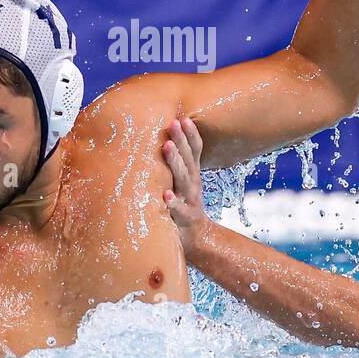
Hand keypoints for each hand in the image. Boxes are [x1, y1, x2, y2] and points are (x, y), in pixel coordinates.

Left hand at [162, 116, 208, 247]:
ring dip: (176, 163)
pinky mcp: (184, 219)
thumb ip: (176, 165)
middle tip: (173, 123)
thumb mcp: (183, 184)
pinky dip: (173, 202)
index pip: (194, 150)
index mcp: (192, 174)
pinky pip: (178, 210)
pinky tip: (166, 195)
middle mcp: (192, 184)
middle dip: (182, 140)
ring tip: (167, 147)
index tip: (183, 118)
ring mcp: (190, 201)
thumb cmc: (183, 206)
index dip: (191, 134)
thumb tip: (160, 141)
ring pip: (183, 179)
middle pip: (189, 159)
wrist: (197, 239)